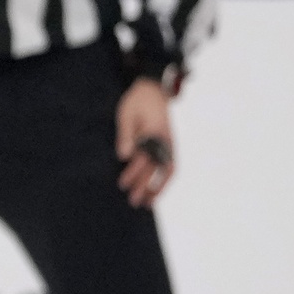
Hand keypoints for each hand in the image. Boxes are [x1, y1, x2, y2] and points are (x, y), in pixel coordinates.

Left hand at [115, 78, 174, 207]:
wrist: (153, 89)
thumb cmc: (137, 102)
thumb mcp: (126, 115)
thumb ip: (125, 135)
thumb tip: (123, 155)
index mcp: (153, 132)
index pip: (143, 157)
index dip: (133, 173)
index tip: (122, 184)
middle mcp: (164, 139)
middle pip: (155, 167)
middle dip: (145, 186)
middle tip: (133, 201)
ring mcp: (169, 142)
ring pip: (167, 169)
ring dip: (158, 187)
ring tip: (148, 204)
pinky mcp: (170, 144)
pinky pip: (170, 165)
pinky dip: (165, 179)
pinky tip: (156, 191)